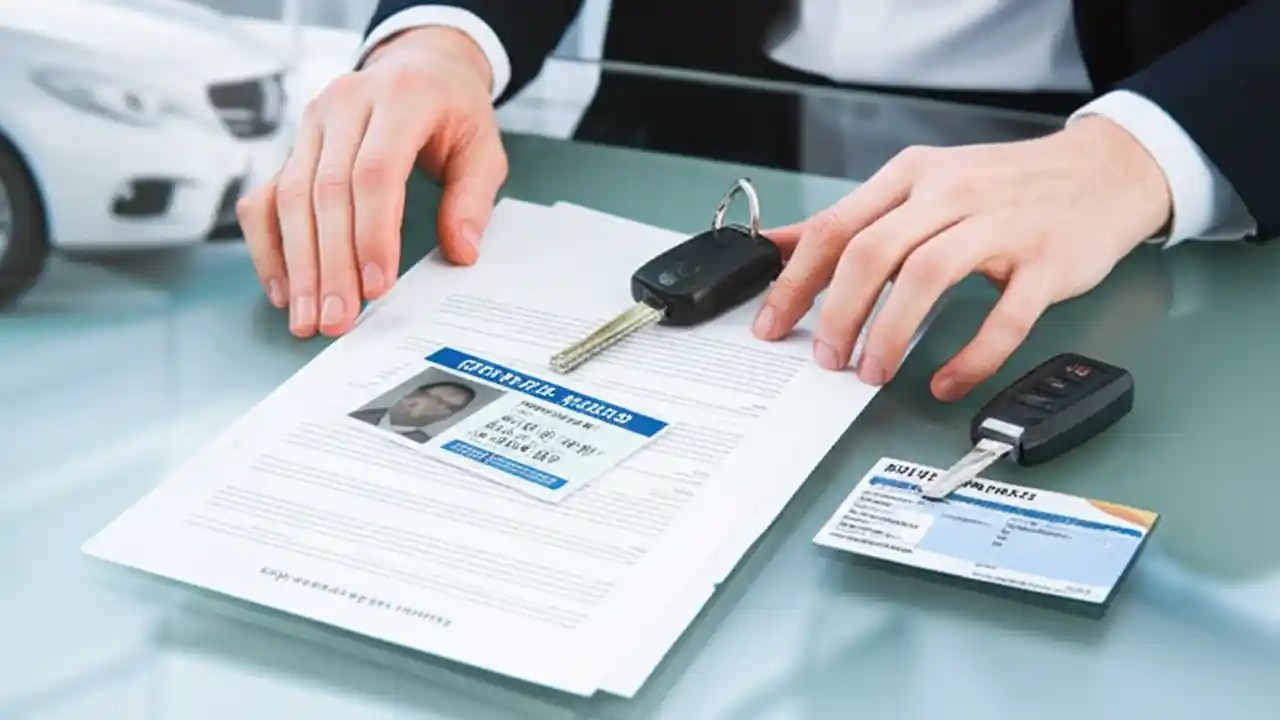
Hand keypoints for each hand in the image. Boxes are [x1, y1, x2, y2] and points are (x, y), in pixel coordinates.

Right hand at [237, 26, 506, 337]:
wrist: (422, 63)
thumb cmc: (454, 112)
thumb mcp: (484, 148)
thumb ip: (474, 199)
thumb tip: (461, 251)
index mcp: (401, 97)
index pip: (375, 172)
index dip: (372, 234)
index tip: (376, 287)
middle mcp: (346, 104)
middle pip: (326, 191)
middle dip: (329, 264)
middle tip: (336, 320)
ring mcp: (312, 123)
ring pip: (289, 198)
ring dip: (297, 265)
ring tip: (307, 318)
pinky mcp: (293, 144)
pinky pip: (265, 197)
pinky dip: (268, 245)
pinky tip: (282, 289)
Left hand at [752, 116, 1171, 400]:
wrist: (1107, 170)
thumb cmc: (1006, 185)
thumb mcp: (923, 185)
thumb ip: (856, 220)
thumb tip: (778, 247)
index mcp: (912, 175)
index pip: (836, 227)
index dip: (796, 281)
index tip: (772, 325)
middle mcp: (951, 192)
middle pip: (873, 252)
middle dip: (838, 313)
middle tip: (827, 359)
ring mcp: (1002, 224)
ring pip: (927, 276)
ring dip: (890, 332)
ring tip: (872, 371)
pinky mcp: (1047, 261)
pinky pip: (1004, 317)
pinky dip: (971, 357)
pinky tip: (948, 380)